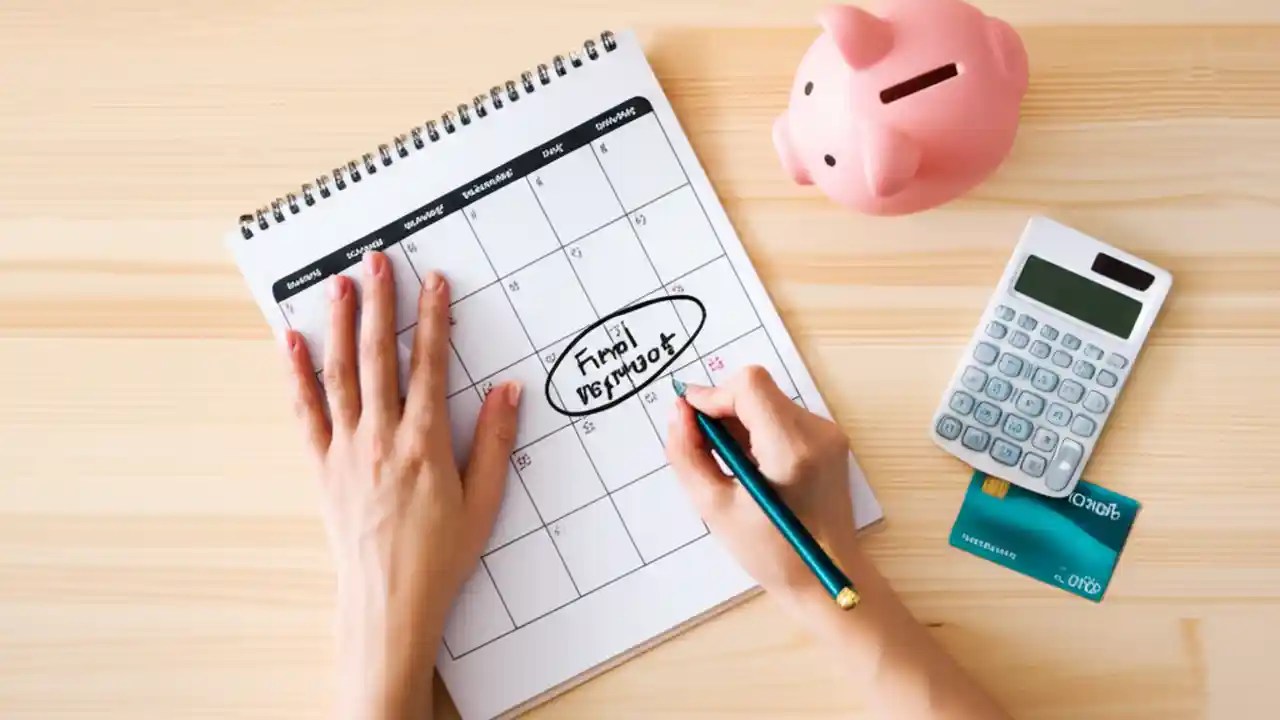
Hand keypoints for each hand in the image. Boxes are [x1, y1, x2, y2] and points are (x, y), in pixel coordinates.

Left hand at [283, 251, 521, 719]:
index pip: (430, 365)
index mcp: (425, 444)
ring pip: (341, 374)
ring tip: (340, 286)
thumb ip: (494, 442)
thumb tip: (508, 391)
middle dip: (380, 304)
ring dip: (341, 325)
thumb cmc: (440, 556)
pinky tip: (290, 343)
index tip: (435, 282)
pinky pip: (306, 413)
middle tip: (377, 263)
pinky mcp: (322, 467)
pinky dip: (297, 375)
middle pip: (380, 357)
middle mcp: (381, 438)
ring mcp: (347, 450)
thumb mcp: (484, 502)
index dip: (433, 319)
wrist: (388, 601)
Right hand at [666, 366, 855, 600]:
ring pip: (767, 399)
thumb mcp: (715, 508)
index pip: (749, 385)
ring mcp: (828, 434)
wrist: (825, 579)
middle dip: (723, 410)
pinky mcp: (828, 440)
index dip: (712, 396)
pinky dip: (757, 430)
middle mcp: (816, 433)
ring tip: (731, 466)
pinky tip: (752, 467)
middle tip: (706, 450)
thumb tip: (678, 411)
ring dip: (739, 421)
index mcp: (791, 450)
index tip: (692, 422)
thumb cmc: (771, 554)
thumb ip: (688, 454)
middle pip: (757, 389)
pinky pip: (781, 415)